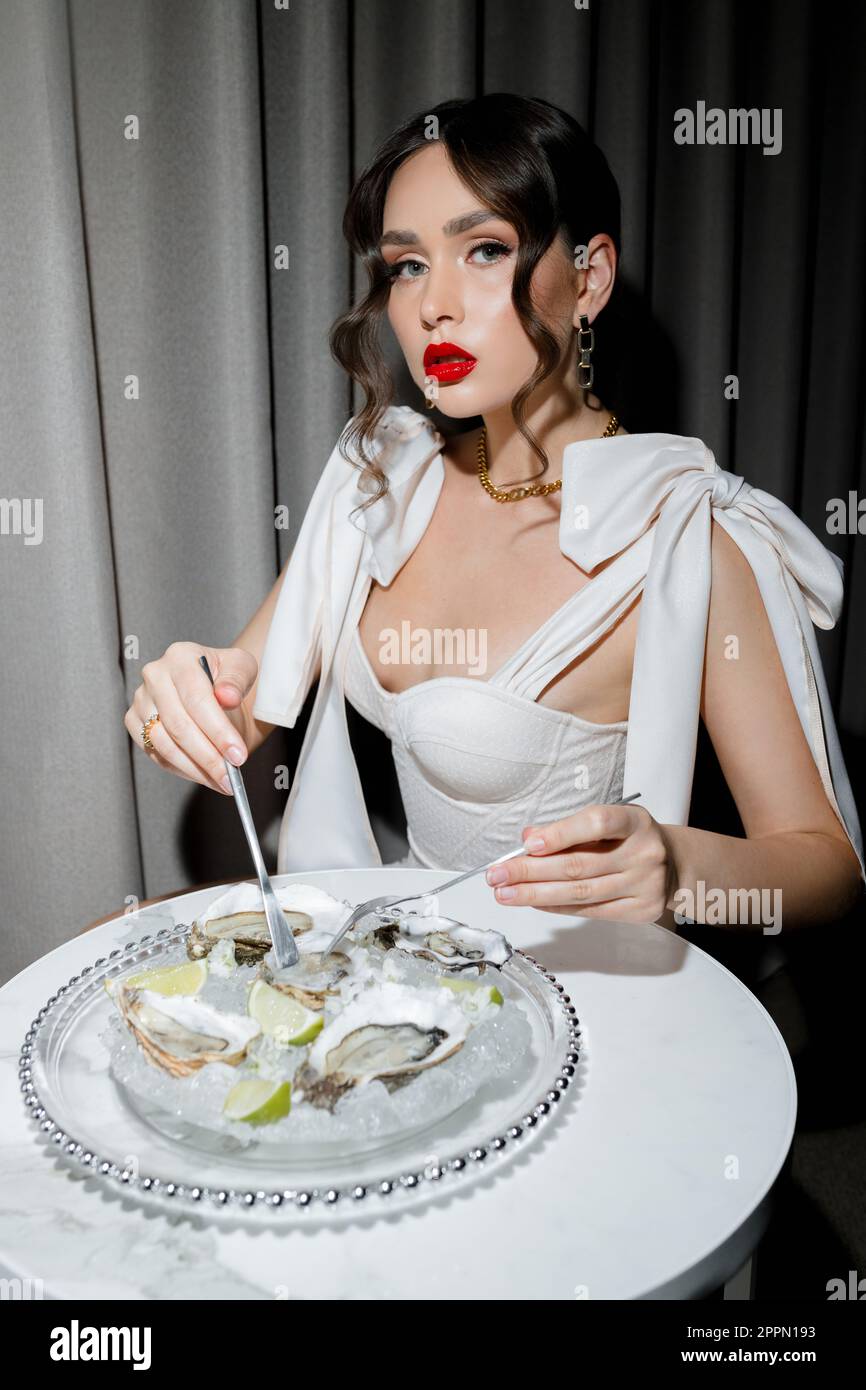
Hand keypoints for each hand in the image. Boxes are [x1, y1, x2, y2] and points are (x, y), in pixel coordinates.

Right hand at [123, 642, 257, 794]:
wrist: (212, 687)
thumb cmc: (227, 677)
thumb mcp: (242, 668)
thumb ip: (237, 680)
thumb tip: (227, 696)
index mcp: (180, 657)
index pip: (197, 699)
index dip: (218, 731)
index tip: (237, 754)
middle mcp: (155, 676)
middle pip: (179, 725)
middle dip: (208, 756)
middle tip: (230, 776)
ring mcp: (141, 700)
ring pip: (164, 744)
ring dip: (195, 768)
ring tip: (221, 780)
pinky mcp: (134, 722)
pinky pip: (155, 753)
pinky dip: (182, 769)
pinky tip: (204, 775)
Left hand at [485, 802, 676, 923]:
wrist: (674, 865)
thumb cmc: (631, 839)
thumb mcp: (608, 822)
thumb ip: (569, 828)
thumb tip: (528, 839)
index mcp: (635, 821)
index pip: (597, 823)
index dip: (560, 833)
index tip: (528, 843)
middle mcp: (644, 853)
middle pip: (579, 865)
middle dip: (530, 871)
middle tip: (497, 875)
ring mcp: (644, 885)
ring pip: (580, 892)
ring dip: (535, 894)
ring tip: (505, 893)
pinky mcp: (640, 911)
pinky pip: (589, 911)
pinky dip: (556, 907)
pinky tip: (533, 901)